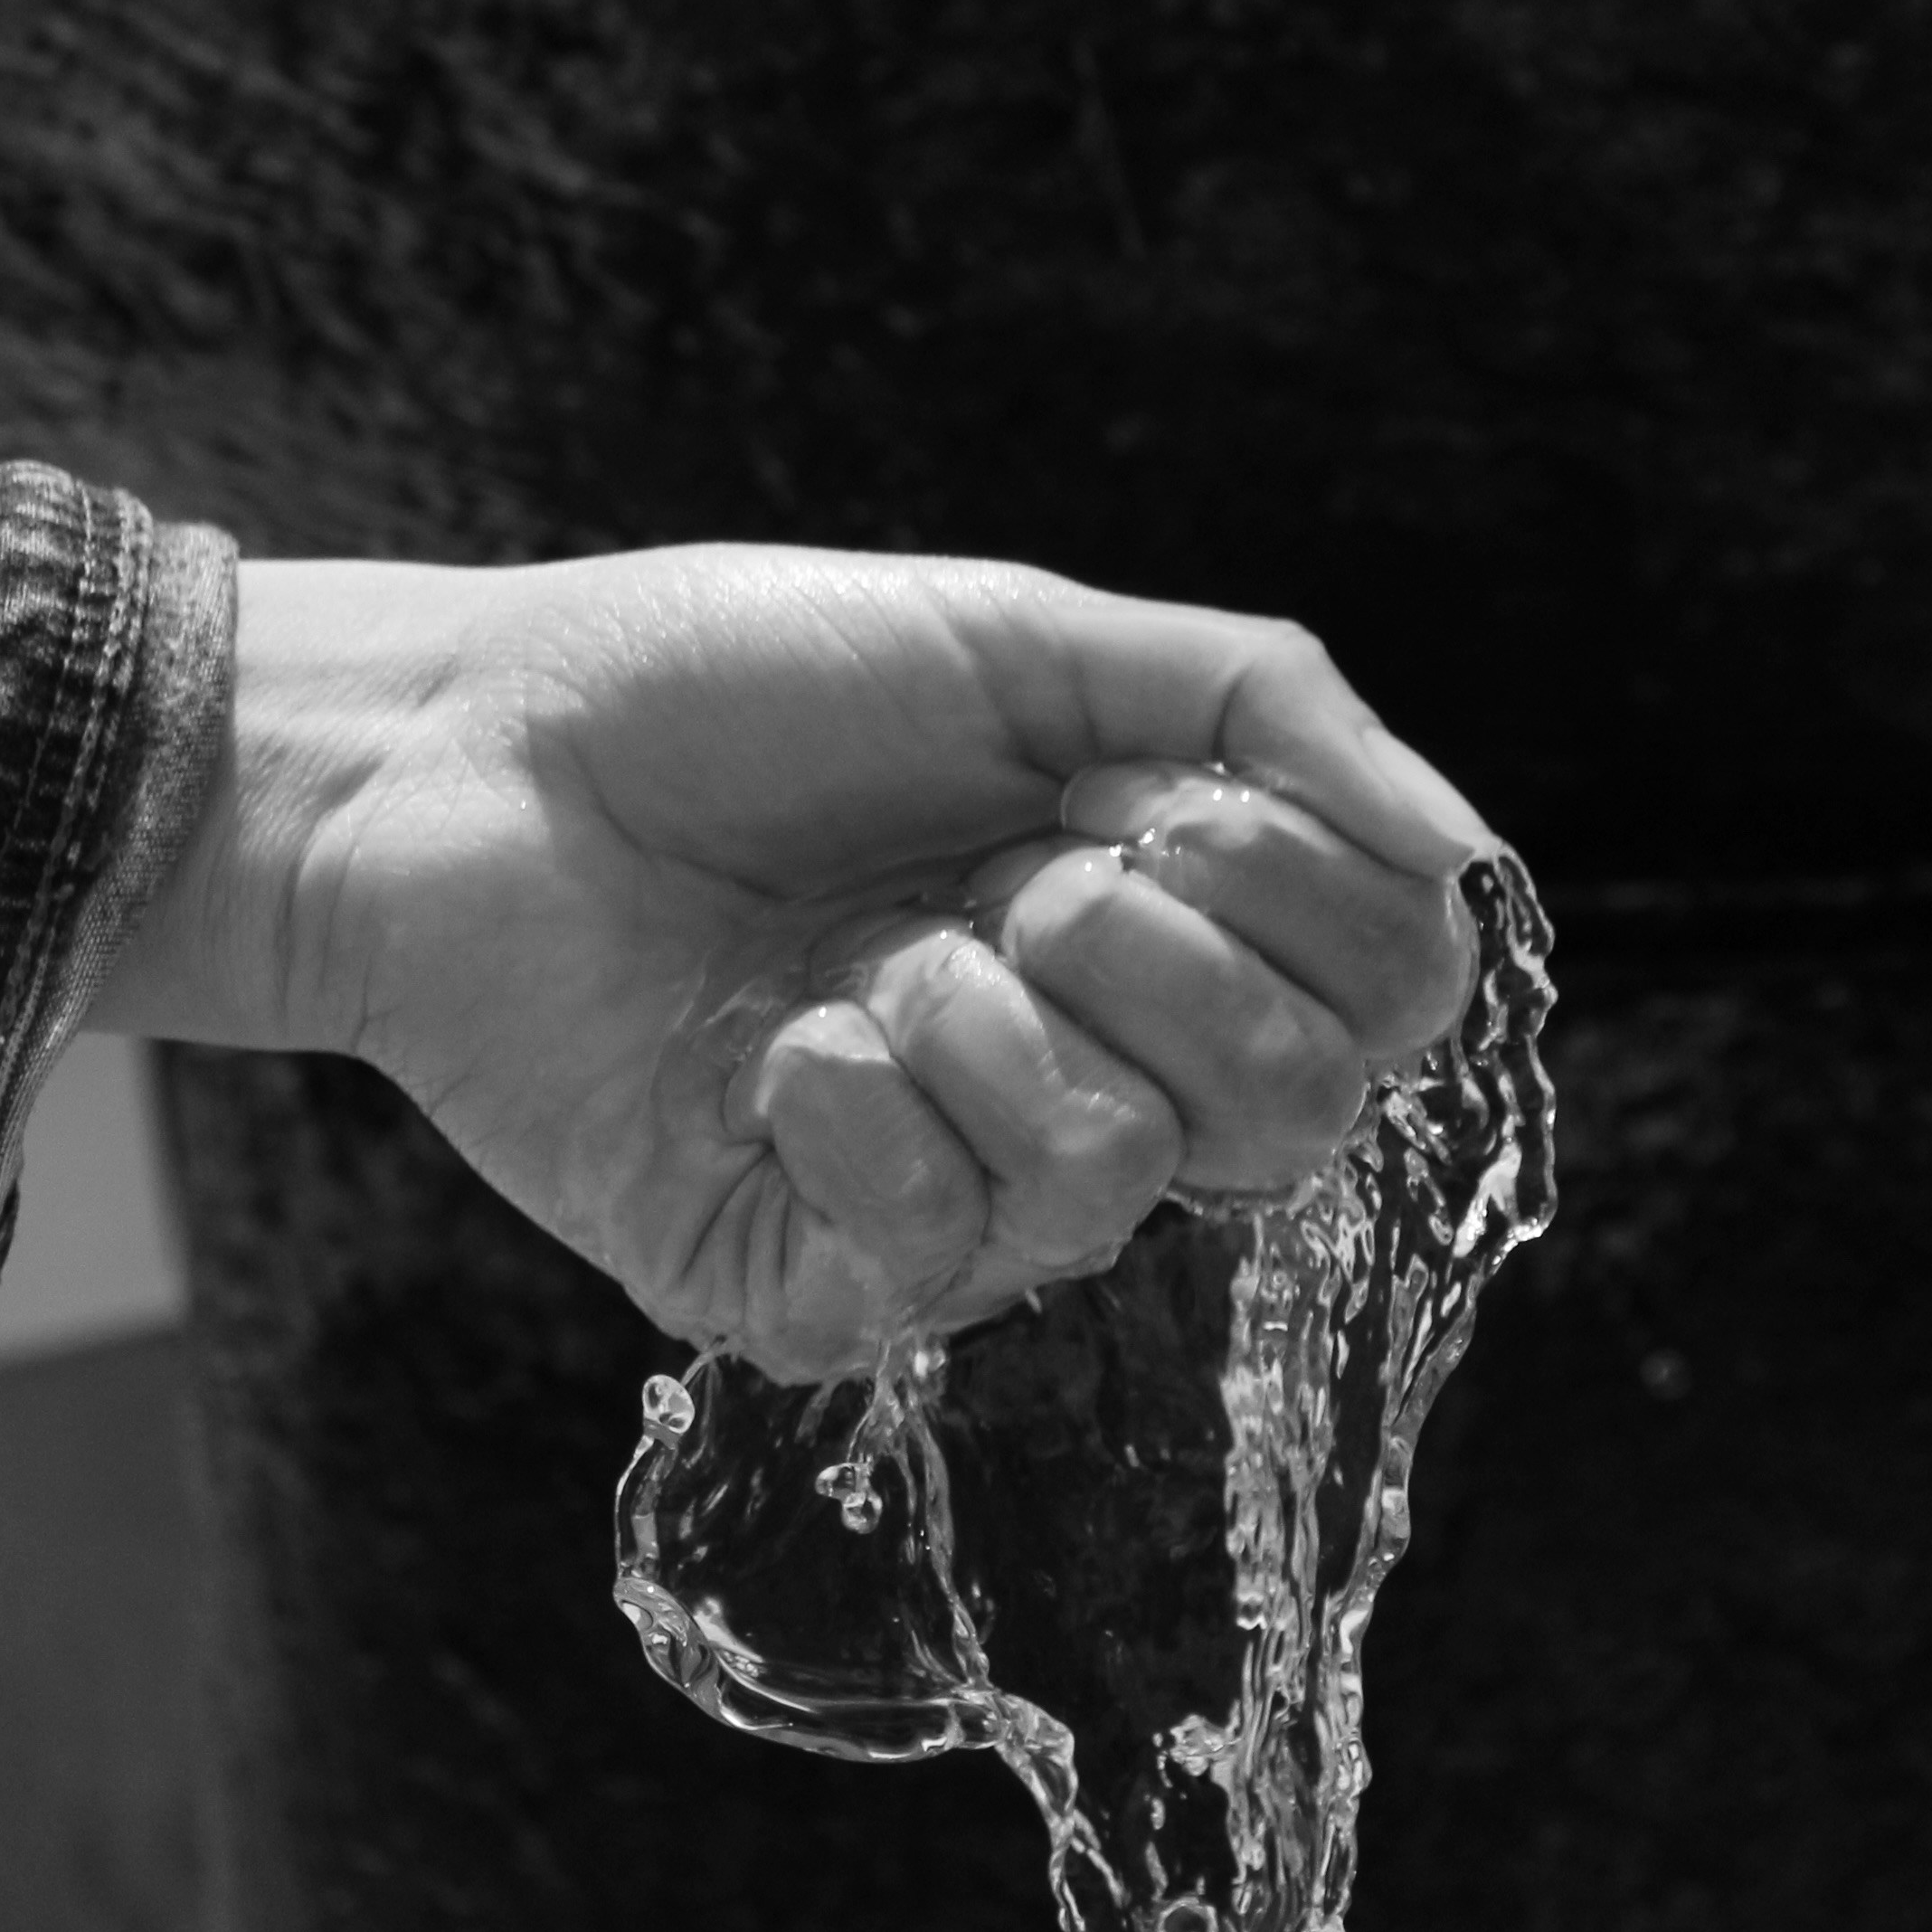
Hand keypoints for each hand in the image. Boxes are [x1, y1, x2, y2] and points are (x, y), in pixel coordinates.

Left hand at [83, 547, 1497, 1379]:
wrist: (461, 759)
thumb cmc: (725, 684)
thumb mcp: (1024, 637)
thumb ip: (1263, 710)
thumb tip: (1470, 852)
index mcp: (1164, 934)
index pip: (1392, 996)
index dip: (1320, 897)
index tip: (1161, 794)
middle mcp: (1090, 1083)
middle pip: (1301, 1110)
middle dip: (1160, 950)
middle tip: (1015, 868)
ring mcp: (955, 1204)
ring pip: (1120, 1172)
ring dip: (981, 1012)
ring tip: (859, 949)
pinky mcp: (815, 1294)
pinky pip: (943, 1252)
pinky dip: (862, 1112)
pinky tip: (773, 1047)